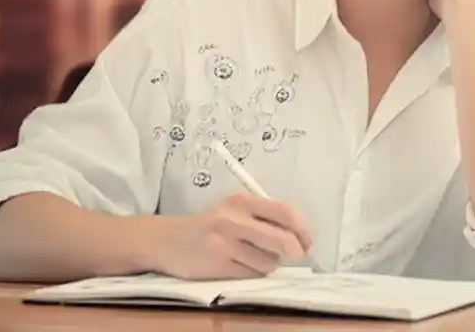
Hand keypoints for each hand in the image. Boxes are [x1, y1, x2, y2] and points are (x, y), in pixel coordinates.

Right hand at [154, 192, 313, 279]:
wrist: (167, 240)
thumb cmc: (209, 225)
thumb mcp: (233, 209)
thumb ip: (263, 217)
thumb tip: (299, 236)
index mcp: (242, 201)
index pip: (286, 213)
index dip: (303, 229)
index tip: (307, 240)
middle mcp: (234, 219)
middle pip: (283, 240)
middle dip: (294, 251)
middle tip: (293, 254)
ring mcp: (226, 243)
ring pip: (269, 262)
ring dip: (268, 263)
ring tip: (253, 256)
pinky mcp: (219, 265)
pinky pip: (252, 274)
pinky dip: (252, 272)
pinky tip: (238, 264)